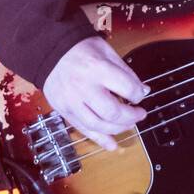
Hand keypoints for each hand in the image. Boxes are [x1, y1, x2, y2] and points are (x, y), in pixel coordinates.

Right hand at [42, 36, 149, 151]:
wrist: (50, 51)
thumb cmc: (80, 49)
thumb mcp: (107, 51)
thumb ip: (126, 72)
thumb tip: (143, 90)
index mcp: (97, 69)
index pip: (126, 88)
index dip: (139, 94)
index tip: (140, 94)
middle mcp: (83, 87)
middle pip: (112, 112)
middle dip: (132, 116)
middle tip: (139, 114)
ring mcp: (71, 101)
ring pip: (98, 125)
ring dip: (118, 129)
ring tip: (128, 124)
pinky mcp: (63, 110)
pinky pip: (83, 130)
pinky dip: (99, 139)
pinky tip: (112, 144)